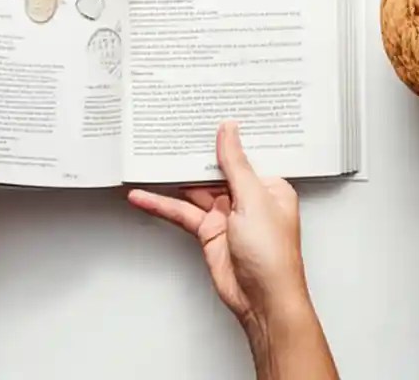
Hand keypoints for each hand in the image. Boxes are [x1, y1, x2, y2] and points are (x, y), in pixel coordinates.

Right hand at [128, 122, 336, 379]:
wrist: (263, 300)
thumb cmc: (274, 257)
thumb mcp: (253, 200)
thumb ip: (235, 164)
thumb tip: (229, 132)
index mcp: (268, 186)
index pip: (242, 154)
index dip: (224, 137)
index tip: (204, 117)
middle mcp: (248, 198)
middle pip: (214, 170)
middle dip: (191, 156)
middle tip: (167, 134)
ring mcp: (226, 215)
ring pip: (193, 190)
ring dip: (171, 179)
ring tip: (146, 162)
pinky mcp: (208, 231)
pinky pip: (182, 212)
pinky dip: (162, 205)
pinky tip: (145, 197)